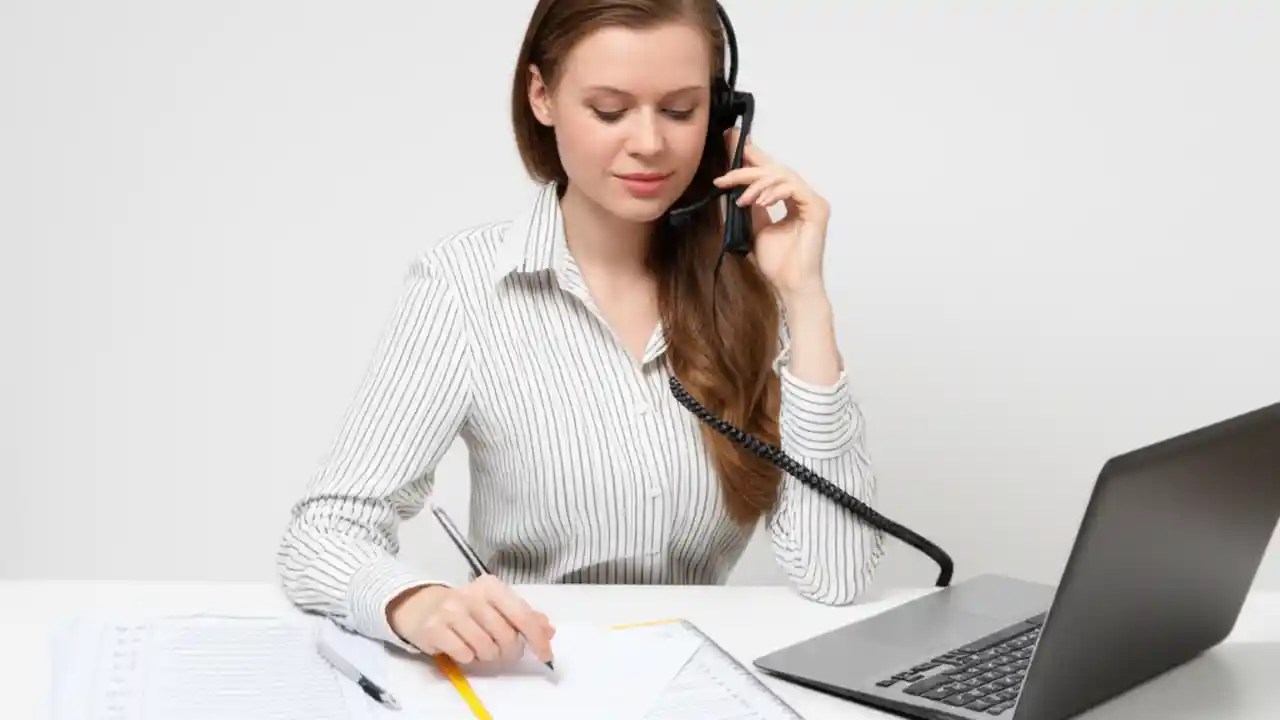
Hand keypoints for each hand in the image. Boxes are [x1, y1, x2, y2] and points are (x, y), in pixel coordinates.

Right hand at [386, 575, 555, 665]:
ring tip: (478, 647)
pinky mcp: (434, 628)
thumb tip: (548, 630)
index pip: (523, 615)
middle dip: (508, 651)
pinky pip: (464, 654)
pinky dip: (467, 657)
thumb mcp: (494, 606)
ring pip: (486, 648)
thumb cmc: (465, 608)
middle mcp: (472, 595)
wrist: (421, 606)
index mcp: (492, 586)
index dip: (537, 638)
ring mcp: (451, 611)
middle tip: (501, 652)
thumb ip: (522, 616)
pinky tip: (461, 648)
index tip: (546, 655)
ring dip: (486, 655)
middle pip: (506, 636)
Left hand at [712, 127, 830, 300]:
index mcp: (789, 199)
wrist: (790, 286)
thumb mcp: (753, 229)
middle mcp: (801, 196)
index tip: (729, 141)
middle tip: (723, 177)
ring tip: (741, 200)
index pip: (768, 171)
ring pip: (781, 175)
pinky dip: (774, 192)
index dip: (750, 155)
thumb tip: (729, 190)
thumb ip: (747, 208)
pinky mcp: (817, 208)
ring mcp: (811, 200)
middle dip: (745, 170)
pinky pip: (793, 188)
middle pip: (772, 169)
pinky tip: (759, 203)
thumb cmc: (776, 263)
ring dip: (756, 184)